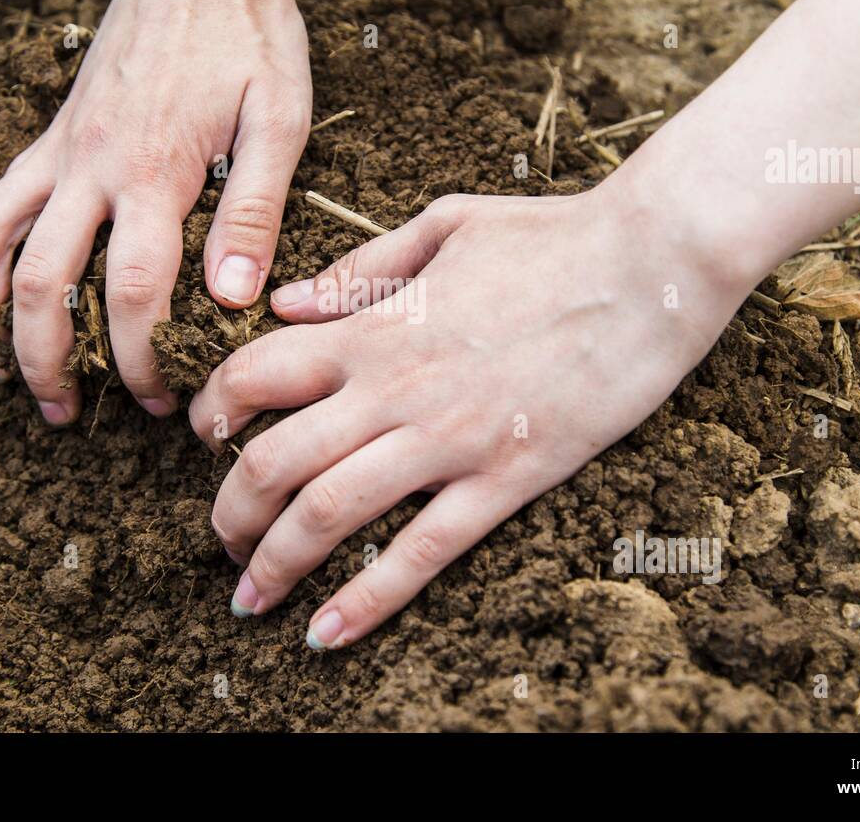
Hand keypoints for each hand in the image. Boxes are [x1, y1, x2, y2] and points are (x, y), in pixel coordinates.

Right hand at [0, 0, 311, 422]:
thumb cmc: (251, 36)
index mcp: (155, 173)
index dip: (141, 359)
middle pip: (45, 286)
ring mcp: (62, 148)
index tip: (158, 399)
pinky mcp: (53, 133)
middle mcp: (92, 166)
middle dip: (53, 364)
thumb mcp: (279, 121)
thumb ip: (254, 212)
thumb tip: (233, 298)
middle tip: (70, 417)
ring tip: (7, 375)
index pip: (135, 294)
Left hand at [189, 177, 753, 648]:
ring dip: (275, 563)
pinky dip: (367, 600)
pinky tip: (327, 636)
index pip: (257, 373)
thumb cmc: (552, 233)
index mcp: (376, 324)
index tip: (205, 436)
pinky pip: (423, 552)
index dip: (213, 410)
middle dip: (228, 510)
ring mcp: (451, 438)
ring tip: (248, 595)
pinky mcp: (508, 478)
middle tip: (218, 537)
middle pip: (275, 460)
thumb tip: (287, 302)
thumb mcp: (445, 223)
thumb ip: (360, 267)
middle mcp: (395, 387)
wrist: (654, 261)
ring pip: (331, 514)